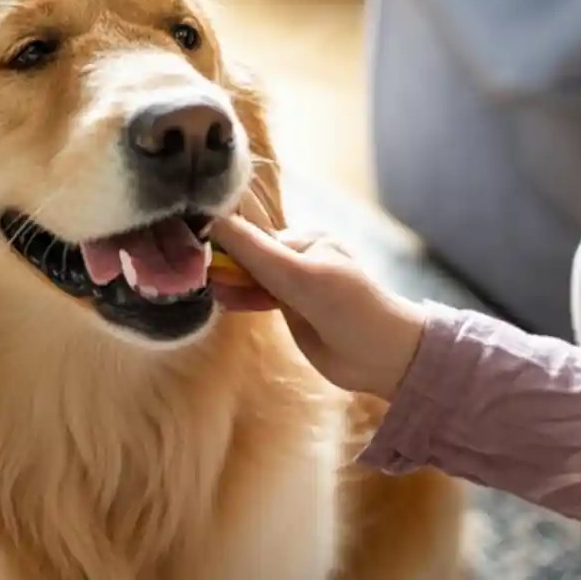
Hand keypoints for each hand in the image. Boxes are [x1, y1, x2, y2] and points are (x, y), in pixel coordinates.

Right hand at [209, 216, 425, 400]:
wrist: (385, 358)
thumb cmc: (349, 308)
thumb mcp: (299, 276)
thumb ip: (256, 252)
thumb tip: (213, 222)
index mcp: (306, 241)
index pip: (255, 234)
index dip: (227, 240)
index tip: (196, 247)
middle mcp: (299, 259)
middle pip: (250, 256)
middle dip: (226, 263)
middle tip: (196, 273)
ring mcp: (295, 287)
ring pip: (251, 278)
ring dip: (231, 283)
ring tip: (209, 289)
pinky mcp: (292, 312)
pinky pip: (259, 298)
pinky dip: (241, 298)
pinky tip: (226, 300)